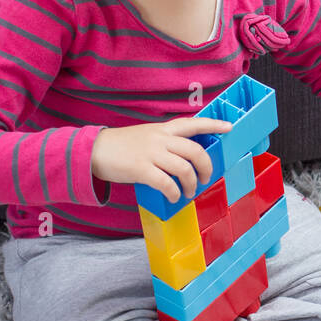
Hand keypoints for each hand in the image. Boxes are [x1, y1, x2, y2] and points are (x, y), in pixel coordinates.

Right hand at [91, 117, 233, 202]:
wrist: (92, 150)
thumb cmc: (120, 146)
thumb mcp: (145, 136)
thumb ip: (165, 143)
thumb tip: (184, 160)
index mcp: (162, 129)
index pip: (192, 123)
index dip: (212, 125)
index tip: (229, 127)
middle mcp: (159, 138)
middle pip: (195, 150)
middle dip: (206, 167)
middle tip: (206, 178)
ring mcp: (151, 153)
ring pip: (184, 169)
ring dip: (191, 184)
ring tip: (189, 193)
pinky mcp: (141, 169)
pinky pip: (166, 183)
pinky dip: (174, 193)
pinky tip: (174, 197)